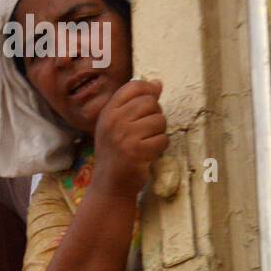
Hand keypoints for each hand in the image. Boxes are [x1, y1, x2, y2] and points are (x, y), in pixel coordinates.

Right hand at [93, 79, 168, 198]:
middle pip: (150, 102)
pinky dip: (160, 148)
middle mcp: (114, 121)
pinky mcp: (137, 151)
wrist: (110, 186)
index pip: (134, 86)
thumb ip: (135, 104)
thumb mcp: (118, 125)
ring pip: (159, 120)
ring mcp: (124, 136)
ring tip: (145, 144)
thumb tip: (157, 84)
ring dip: (158, 133)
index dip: (147, 92)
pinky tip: (147, 155)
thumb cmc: (116, 154)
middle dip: (154, 116)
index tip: (147, 108)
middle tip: (145, 132)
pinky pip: (162, 139)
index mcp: (108, 112)